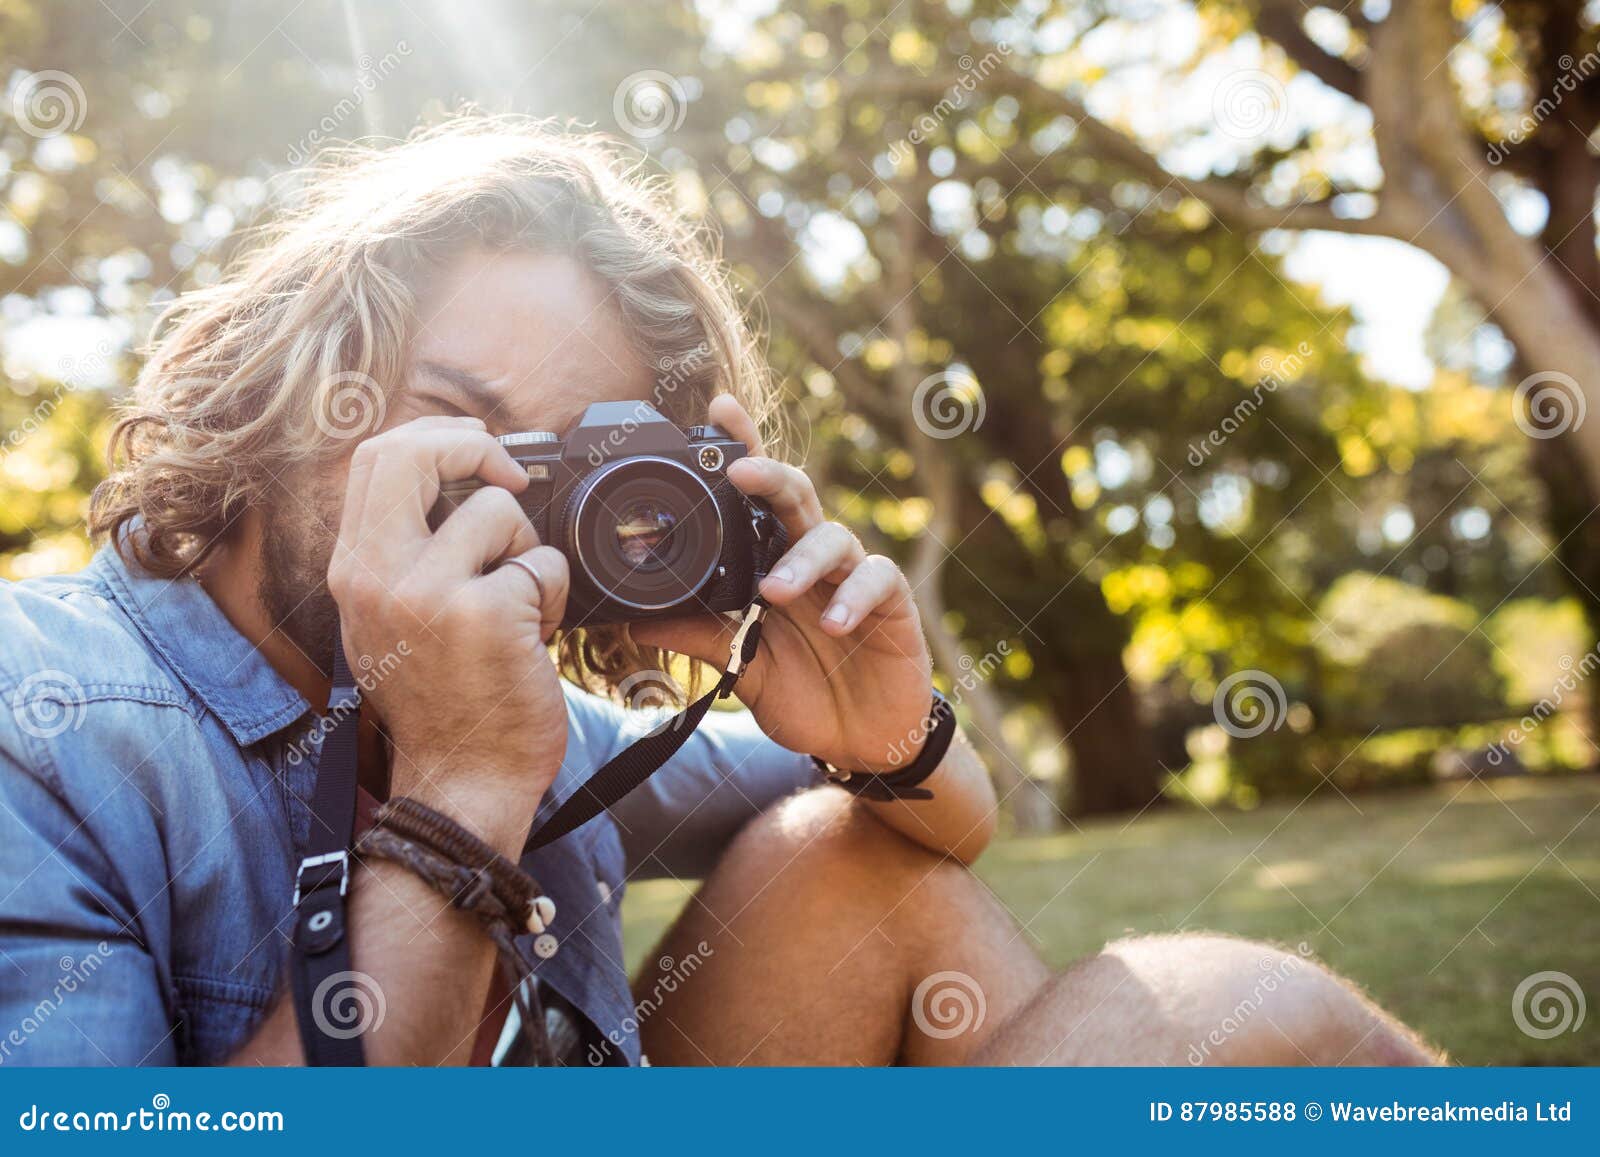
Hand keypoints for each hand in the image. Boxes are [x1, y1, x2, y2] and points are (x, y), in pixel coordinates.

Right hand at [327, 416, 570, 832]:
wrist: (460, 783)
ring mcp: (427, 593)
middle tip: (513, 476)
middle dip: (476, 450)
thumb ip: (404, 552)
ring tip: (518, 605)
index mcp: (352, 571)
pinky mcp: (484, 613)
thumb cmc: (440, 704)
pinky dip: (552, 597)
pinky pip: (541, 564)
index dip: (435, 438)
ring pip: (498, 508)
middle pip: (413, 451)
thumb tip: (451, 480)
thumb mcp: (390, 621)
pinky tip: (533, 639)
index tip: (479, 451)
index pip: (375, 458)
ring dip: (527, 549)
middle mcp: (376, 576)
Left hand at [632, 396, 933, 772]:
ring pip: (832, 536)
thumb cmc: (805, 694)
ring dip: (801, 560)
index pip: (755, 498)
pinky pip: (875, 581)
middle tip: (740, 472)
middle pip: (795, 495)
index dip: (742, 448)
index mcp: (774, 562)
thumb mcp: (742, 669)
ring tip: (774, 593)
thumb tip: (637, 623)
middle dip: (770, 475)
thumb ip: (701, 639)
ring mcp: (853, 577)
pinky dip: (852, 597)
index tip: (717, 409)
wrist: (860, 742)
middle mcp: (812, 558)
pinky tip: (832, 621)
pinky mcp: (892, 603)